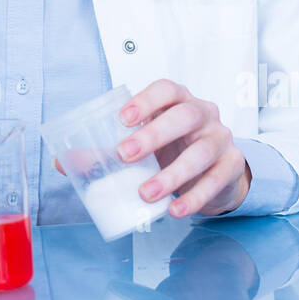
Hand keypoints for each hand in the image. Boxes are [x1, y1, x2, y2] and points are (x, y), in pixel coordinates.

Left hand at [115, 79, 250, 218]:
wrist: (217, 171)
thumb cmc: (175, 148)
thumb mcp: (148, 143)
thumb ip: (111, 149)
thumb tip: (66, 162)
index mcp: (179, 100)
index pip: (166, 89)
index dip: (146, 101)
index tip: (122, 119)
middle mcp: (204, 114)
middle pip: (184, 116)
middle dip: (154, 135)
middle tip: (125, 154)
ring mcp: (220, 138)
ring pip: (200, 152)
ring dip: (171, 175)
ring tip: (146, 193)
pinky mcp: (232, 165)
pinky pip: (215, 181)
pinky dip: (193, 198)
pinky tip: (175, 210)